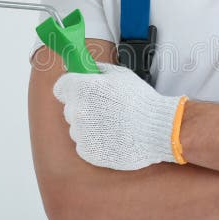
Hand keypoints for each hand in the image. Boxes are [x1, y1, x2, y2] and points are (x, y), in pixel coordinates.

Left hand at [53, 62, 187, 169]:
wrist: (157, 130)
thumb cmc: (141, 102)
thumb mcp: (120, 75)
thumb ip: (98, 70)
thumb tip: (87, 68)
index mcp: (82, 88)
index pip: (61, 87)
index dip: (72, 88)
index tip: (80, 91)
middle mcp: (77, 111)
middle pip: (70, 108)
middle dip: (85, 107)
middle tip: (106, 108)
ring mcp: (81, 133)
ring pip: (77, 127)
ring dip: (89, 126)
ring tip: (113, 124)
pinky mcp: (87, 151)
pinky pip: (84, 144)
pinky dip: (95, 142)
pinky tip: (113, 136)